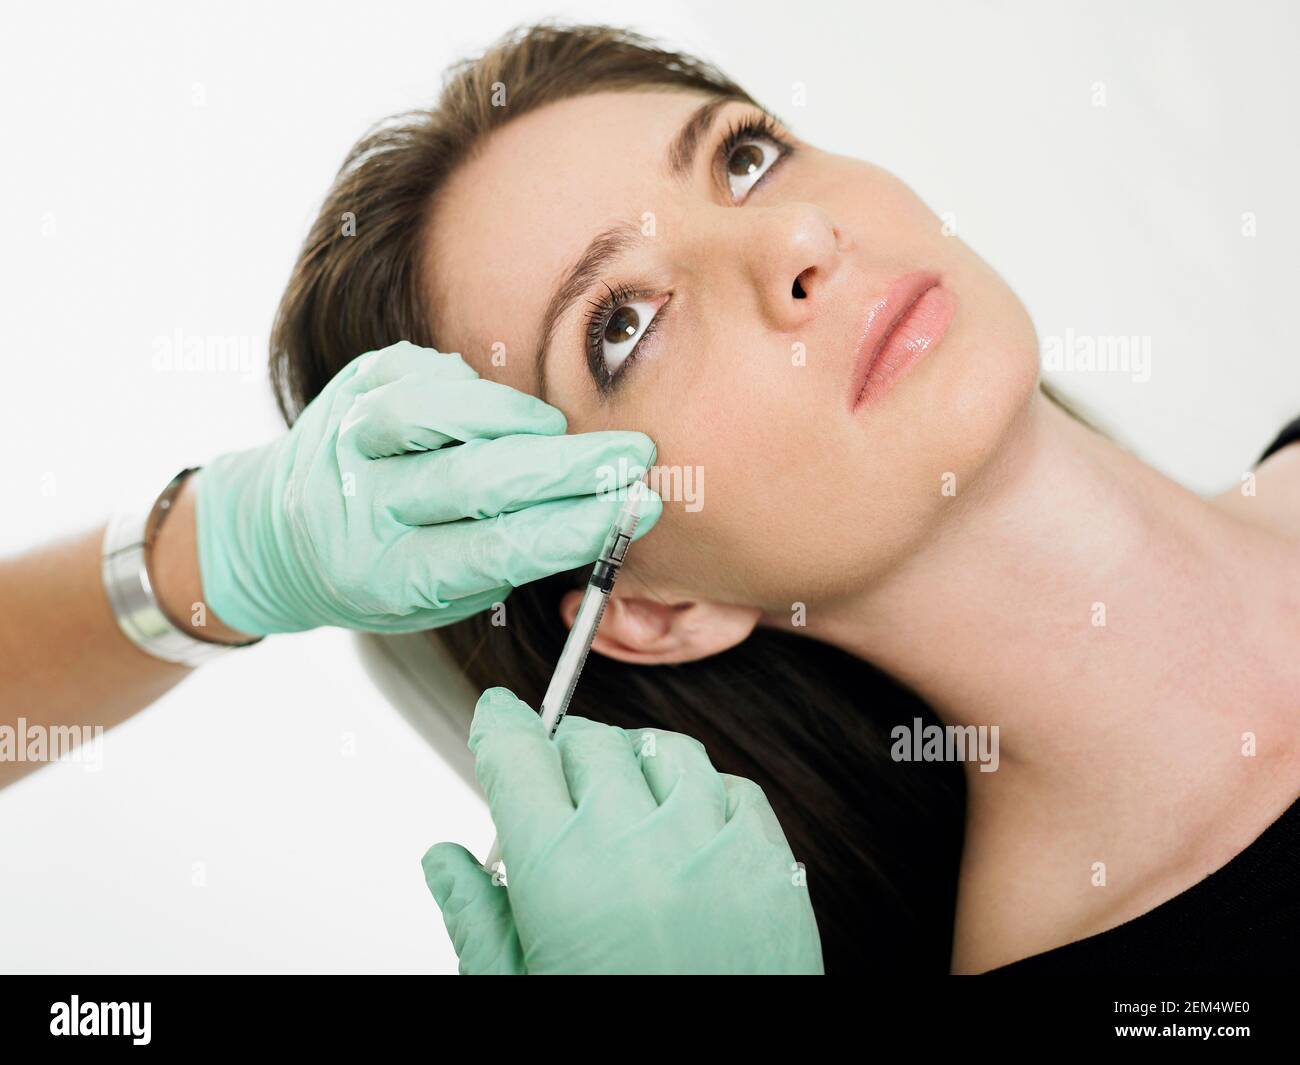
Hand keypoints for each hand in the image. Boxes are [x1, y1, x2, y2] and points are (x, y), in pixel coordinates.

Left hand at [193, 341, 658, 634]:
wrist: (281, 527)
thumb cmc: (384, 569)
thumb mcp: (438, 595)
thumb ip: (506, 557)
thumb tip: (601, 510)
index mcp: (383, 573)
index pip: (493, 549)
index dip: (572, 529)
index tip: (637, 509)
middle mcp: (359, 501)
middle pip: (477, 478)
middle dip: (569, 468)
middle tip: (635, 456)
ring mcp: (350, 433)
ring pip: (446, 413)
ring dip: (518, 422)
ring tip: (560, 434)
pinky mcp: (358, 381)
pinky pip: (435, 374)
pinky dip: (479, 394)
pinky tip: (501, 414)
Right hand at [421, 688, 823, 974]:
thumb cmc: (615, 1049)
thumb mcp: (518, 992)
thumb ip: (475, 919)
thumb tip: (444, 860)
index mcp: (560, 872)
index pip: (519, 755)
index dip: (502, 727)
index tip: (500, 717)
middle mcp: (636, 842)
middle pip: (590, 742)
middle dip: (565, 754)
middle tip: (562, 790)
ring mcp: (709, 846)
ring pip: (666, 750)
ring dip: (636, 765)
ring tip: (627, 809)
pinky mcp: (768, 864)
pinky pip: (734, 789)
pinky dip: (705, 797)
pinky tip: (688, 835)